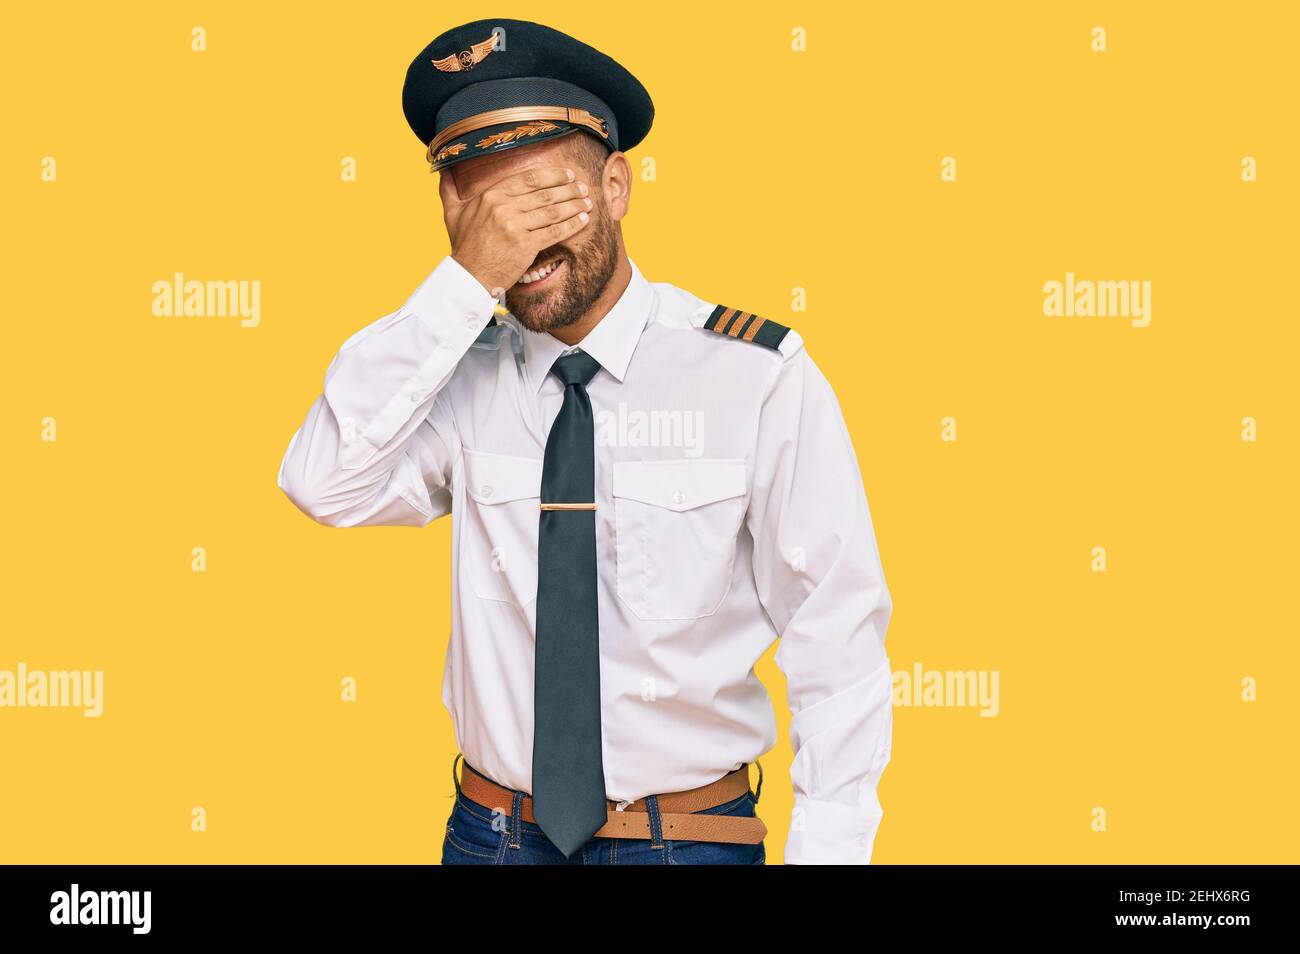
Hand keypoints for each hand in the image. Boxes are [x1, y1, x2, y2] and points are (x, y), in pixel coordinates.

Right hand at [440, 165, 591, 295]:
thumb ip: (449, 190)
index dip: (552, 175)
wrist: (467, 277)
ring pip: (552, 211)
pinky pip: (555, 231)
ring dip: (574, 205)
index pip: (529, 179)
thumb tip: (443, 171)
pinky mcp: (526, 246)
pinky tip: (584, 219)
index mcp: (491, 195)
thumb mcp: (452, 213)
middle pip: (545, 193)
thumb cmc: (463, 246)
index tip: (566, 175)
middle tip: (583, 187)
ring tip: (587, 201)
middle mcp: (503, 207)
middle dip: (568, 189)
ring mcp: (515, 226)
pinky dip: (572, 224)